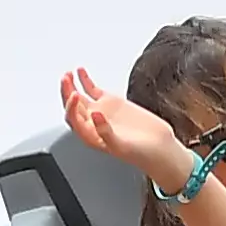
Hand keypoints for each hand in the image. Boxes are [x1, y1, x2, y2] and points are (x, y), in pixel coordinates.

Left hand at [60, 67, 193, 194]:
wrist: (158, 146)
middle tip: (66, 79)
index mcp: (90, 137)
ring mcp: (100, 111)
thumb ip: (106, 132)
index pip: (73, 119)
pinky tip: (80, 71)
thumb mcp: (121, 146)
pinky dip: (85, 80)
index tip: (75, 94)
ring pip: (79, 96)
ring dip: (72, 85)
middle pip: (72, 106)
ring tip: (69, 74)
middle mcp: (91, 124)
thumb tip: (95, 116)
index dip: (71, 106)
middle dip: (67, 92)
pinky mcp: (111, 102)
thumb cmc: (140, 154)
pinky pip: (93, 89)